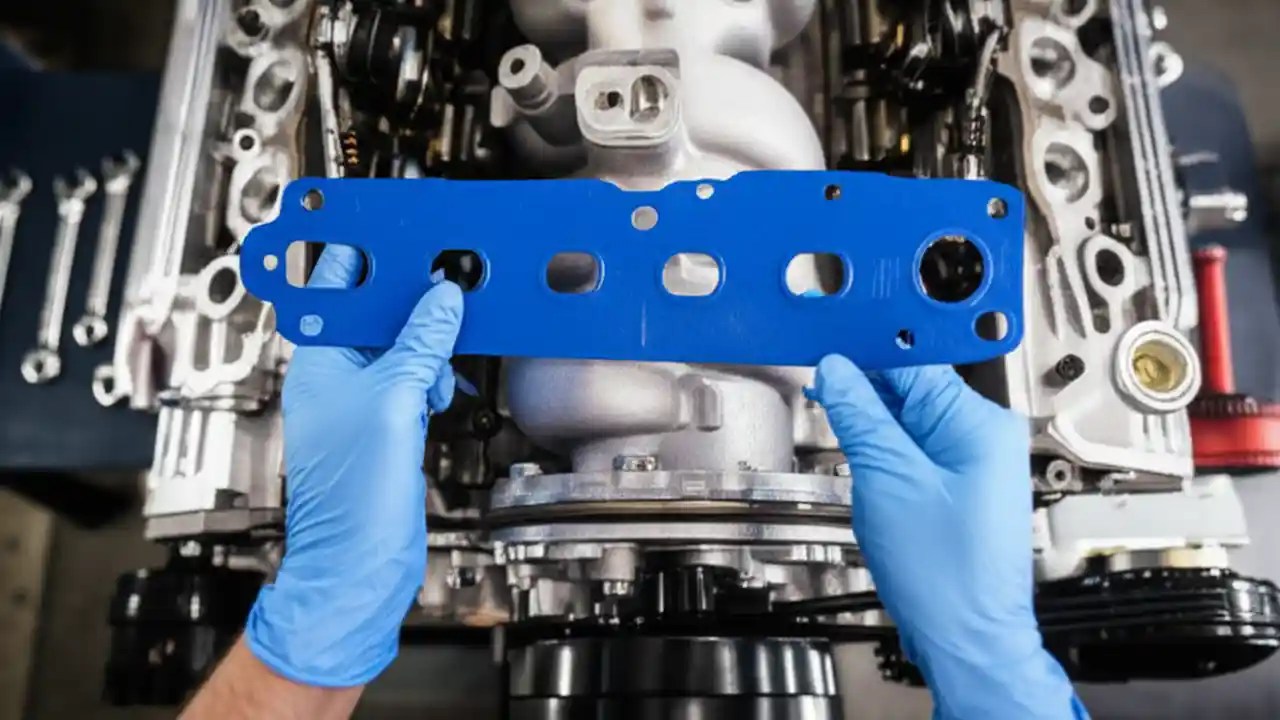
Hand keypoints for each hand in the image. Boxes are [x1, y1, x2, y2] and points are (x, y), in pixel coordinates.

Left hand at [245, 246, 462, 686]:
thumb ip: (418, 343)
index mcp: (318, 361)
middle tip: (443, 292)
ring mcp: (361, 402)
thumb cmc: (352, 499)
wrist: (358, 565)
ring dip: (426, 350)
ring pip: (400, 346)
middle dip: (411, 306)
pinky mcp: (386, 426)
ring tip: (435, 374)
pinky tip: (438, 395)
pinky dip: (430, 380)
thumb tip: (442, 299)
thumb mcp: (393, 401)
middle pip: (375, 312)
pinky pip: (411, 380)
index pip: (334, 286)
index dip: (361, 251)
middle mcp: (335, 377)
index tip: (391, 223)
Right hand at [810, 355, 1086, 719]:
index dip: (864, 352)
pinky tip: (867, 470)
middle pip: (911, 387)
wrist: (967, 639)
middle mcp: (984, 435)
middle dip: (863, 392)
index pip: (912, 360)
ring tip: (850, 449)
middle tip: (823, 398)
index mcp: (978, 423)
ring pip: (908, 419)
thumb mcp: (887, 482)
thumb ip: (860, 417)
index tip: (826, 349)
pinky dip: (884, 453)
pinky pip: (914, 450)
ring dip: (872, 426)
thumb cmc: (945, 575)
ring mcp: (973, 462)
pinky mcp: (958, 486)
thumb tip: (837, 370)